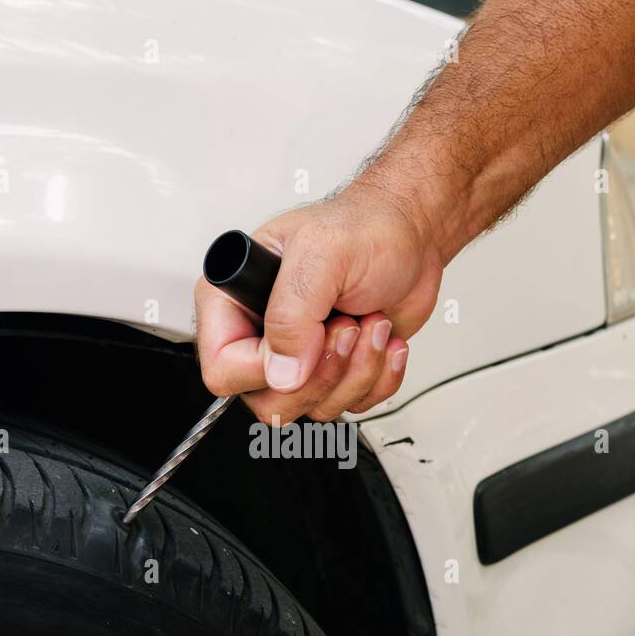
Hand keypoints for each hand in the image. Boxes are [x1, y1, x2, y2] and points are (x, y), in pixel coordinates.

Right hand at [194, 183, 444, 422]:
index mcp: (234, 301)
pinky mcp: (334, 372)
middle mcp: (261, 335)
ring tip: (370, 323)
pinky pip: (351, 407)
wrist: (411, 236)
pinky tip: (383, 339)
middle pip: (269, 402)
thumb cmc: (366, 228)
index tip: (310, 337)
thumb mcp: (322, 254)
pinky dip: (380, 377)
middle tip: (346, 326)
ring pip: (314, 407)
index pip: (223, 369)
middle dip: (324, 371)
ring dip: (358, 370)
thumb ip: (292, 315)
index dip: (267, 368)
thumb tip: (282, 373)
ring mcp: (299, 358)